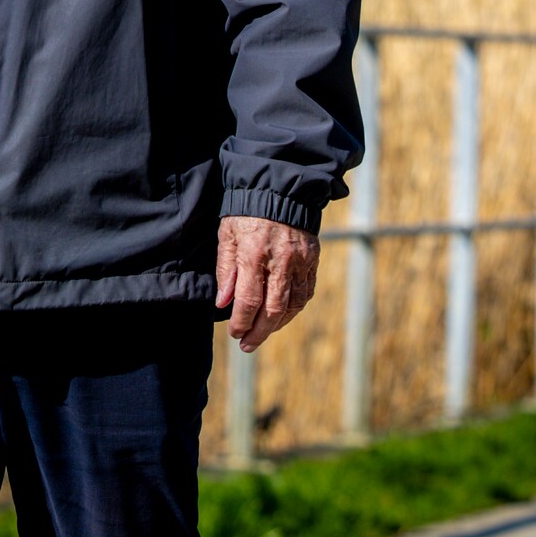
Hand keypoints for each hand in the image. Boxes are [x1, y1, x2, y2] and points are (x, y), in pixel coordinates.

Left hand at [214, 216, 319, 352]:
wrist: (279, 191)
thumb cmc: (245, 213)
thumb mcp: (226, 235)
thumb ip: (225, 270)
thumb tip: (223, 304)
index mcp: (254, 255)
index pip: (248, 301)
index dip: (241, 322)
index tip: (234, 333)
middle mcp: (280, 262)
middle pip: (273, 310)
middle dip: (259, 332)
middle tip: (247, 345)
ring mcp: (300, 262)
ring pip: (292, 306)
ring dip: (277, 325)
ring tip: (262, 333)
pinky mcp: (312, 261)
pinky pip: (306, 293)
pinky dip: (294, 309)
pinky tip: (282, 316)